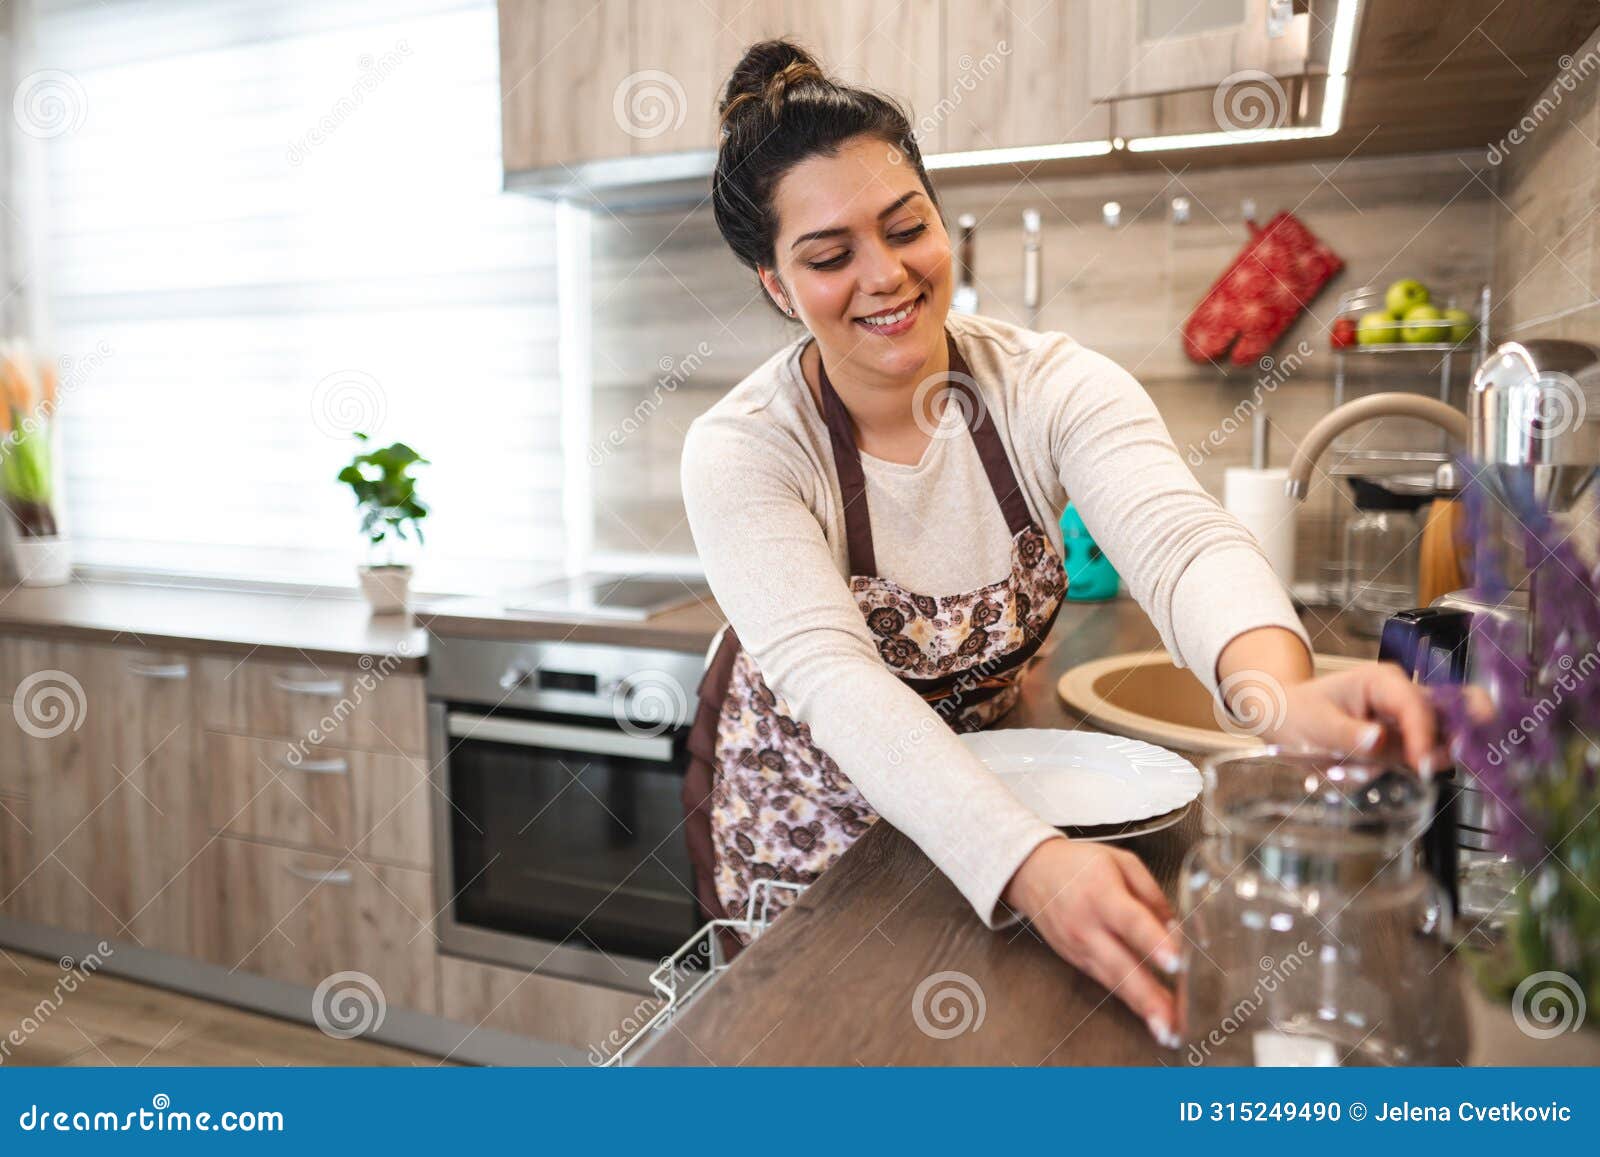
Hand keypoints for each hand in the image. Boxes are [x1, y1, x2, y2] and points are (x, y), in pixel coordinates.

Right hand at [1001, 836, 1181, 1047]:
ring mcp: (1079, 948)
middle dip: (1149, 997)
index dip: (1154, 942)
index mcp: (1102, 894)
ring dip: (1143, 1008)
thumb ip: (1152, 895)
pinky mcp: (1077, 962)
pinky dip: (1131, 1002)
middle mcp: (1087, 926)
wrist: (1031, 873)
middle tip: (1173, 1021)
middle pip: (1121, 966)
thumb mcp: (1122, 862)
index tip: (1176, 962)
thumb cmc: (1080, 864)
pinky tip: (1153, 1016)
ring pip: (1115, 983)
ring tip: (1169, 1031)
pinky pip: (1108, 983)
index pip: (1131, 920)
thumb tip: (1179, 930)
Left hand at [1239, 661, 1447, 774]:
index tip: (1421, 765)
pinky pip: (1434, 749)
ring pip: (1452, 729)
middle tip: (1450, 762)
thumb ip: (1346, 734)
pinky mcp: (1409, 739)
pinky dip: (1433, 762)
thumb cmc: (1300, 713)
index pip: (1416, 705)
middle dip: (1463, 732)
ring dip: (1446, 752)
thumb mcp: (1314, 724)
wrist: (1289, 717)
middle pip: (1455, 705)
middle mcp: (1404, 694)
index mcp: (1382, 681)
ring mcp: (1410, 717)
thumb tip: (1377, 740)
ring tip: (1422, 772)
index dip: (1424, 735)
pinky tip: (1418, 774)